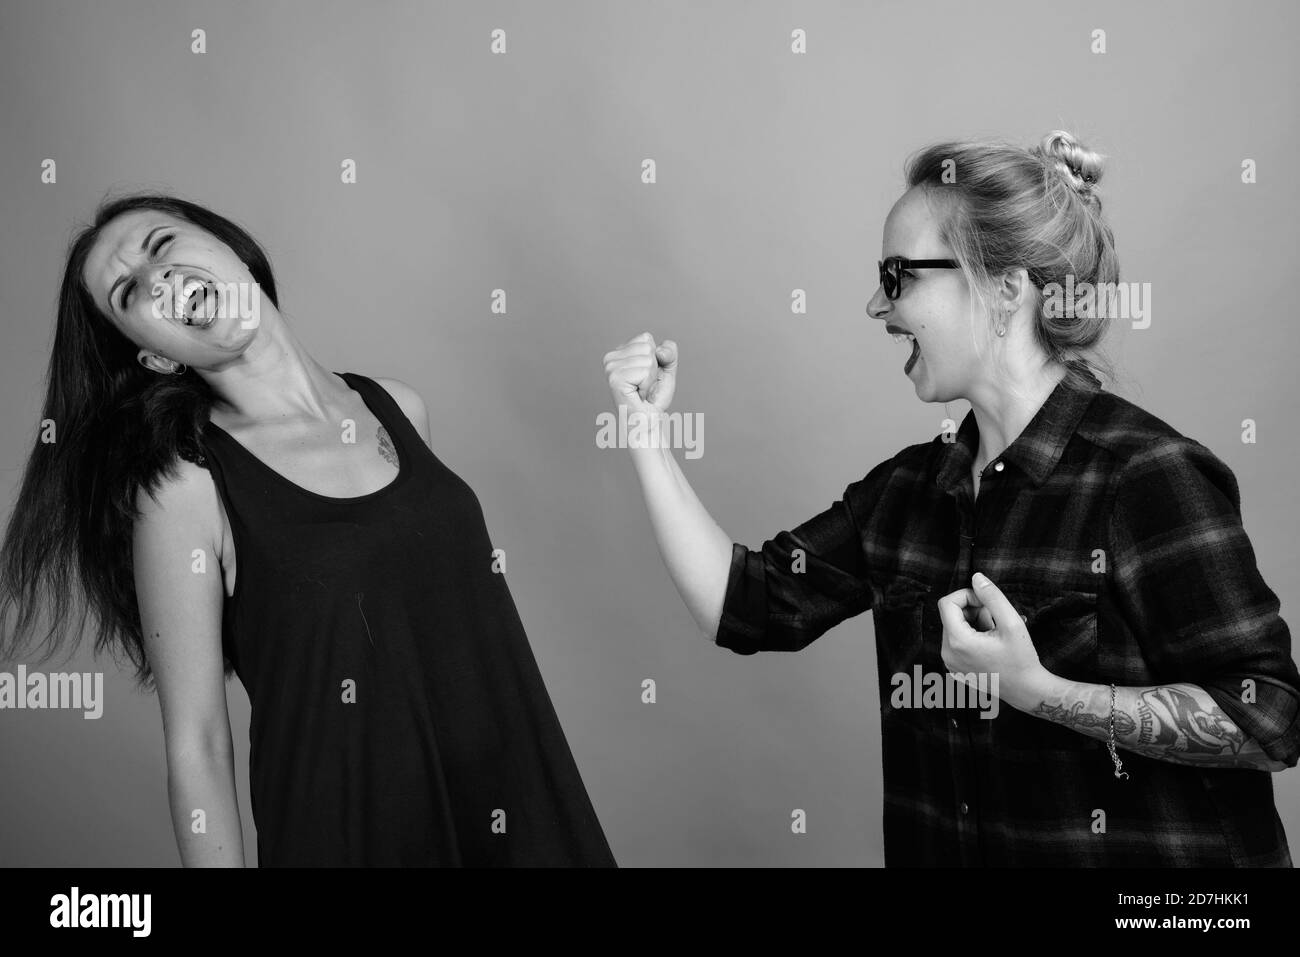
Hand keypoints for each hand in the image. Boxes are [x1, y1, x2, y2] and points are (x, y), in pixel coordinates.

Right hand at [603, 332, 677, 413]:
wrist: (647, 421)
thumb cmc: (654, 397)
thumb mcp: (667, 369)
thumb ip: (669, 352)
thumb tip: (659, 350)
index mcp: (619, 352)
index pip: (646, 338)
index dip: (655, 358)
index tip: (646, 376)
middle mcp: (611, 358)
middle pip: (647, 347)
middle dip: (653, 368)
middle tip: (644, 385)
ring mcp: (611, 368)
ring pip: (648, 359)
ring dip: (650, 379)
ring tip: (641, 390)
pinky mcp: (615, 379)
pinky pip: (645, 371)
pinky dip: (647, 384)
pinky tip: (638, 394)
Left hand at [937, 572, 1051, 712]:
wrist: (1027, 691)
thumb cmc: (1021, 659)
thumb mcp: (1012, 623)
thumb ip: (992, 597)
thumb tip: (976, 577)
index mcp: (958, 641)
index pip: (947, 603)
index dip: (966, 595)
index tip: (986, 602)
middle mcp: (948, 653)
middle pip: (951, 615)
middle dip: (973, 611)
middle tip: (995, 621)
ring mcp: (949, 663)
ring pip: (954, 628)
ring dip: (974, 624)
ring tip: (994, 634)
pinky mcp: (954, 668)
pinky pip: (956, 642)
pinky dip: (971, 637)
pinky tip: (990, 646)